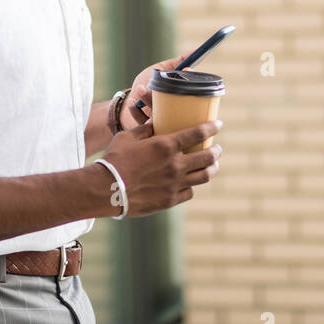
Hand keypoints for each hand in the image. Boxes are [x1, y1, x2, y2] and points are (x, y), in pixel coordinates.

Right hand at [99, 119, 222, 217]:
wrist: (105, 190)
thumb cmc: (114, 159)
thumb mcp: (128, 136)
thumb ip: (145, 129)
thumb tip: (154, 122)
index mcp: (166, 145)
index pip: (198, 133)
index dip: (212, 128)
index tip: (218, 125)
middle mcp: (175, 165)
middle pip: (208, 157)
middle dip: (216, 150)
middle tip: (217, 148)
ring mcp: (174, 184)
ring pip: (204, 176)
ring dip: (212, 168)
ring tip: (212, 165)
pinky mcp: (169, 200)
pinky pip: (189, 192)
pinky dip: (192, 185)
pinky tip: (190, 182)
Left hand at [120, 51, 190, 131]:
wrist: (127, 104)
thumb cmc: (146, 85)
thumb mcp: (161, 69)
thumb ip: (177, 62)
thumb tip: (195, 50)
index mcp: (179, 97)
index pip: (190, 90)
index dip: (189, 78)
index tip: (186, 69)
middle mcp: (173, 112)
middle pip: (176, 103)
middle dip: (168, 92)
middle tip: (162, 80)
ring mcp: (160, 121)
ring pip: (159, 112)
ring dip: (148, 99)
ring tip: (140, 88)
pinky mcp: (146, 127)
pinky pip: (142, 119)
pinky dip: (136, 109)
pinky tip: (132, 100)